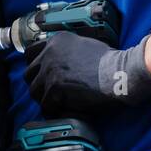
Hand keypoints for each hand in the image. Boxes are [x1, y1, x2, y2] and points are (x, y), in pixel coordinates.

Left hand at [23, 32, 150, 116]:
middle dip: (38, 84)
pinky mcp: (55, 87)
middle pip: (29, 74)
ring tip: (57, 103)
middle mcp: (49, 53)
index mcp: (56, 41)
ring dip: (44, 98)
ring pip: (34, 91)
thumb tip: (57, 61)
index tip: (40, 75)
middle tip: (50, 92)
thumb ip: (66, 50)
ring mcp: (50, 70)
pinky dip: (53, 109)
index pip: (30, 53)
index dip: (35, 66)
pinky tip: (64, 110)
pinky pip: (45, 104)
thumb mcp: (84, 45)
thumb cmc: (110, 62)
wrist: (121, 73)